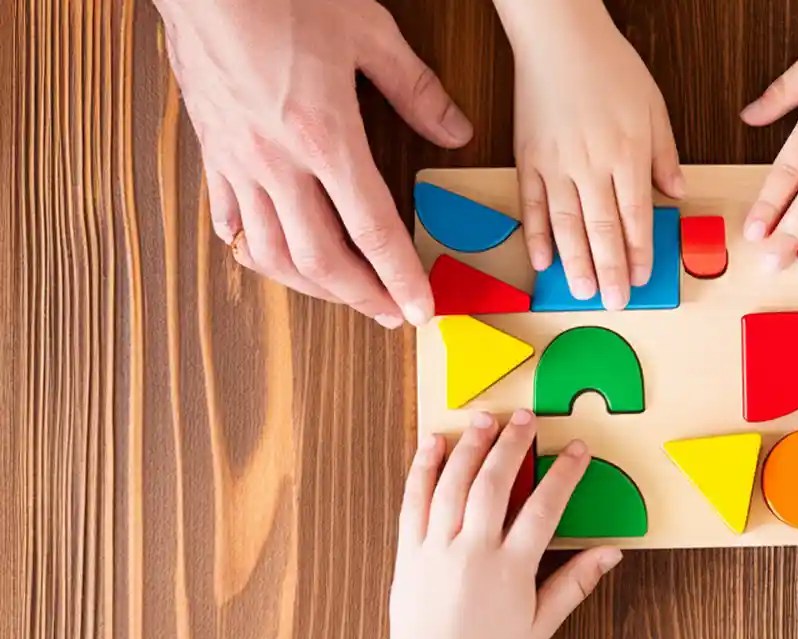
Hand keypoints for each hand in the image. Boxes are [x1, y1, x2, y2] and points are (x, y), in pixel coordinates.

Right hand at [158, 0, 473, 327]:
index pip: (372, 230)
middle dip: (359, 297)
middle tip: (388, 315)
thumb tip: (455, 131)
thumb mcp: (368, 32)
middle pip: (319, 259)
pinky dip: (251, 245)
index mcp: (324, 137)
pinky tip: (266, 254)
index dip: (401, 278)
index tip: (420, 309)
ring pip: (269, 252)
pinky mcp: (211, 150)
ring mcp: (237, 161)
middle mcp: (276, 162)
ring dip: (309, 286)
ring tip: (340, 296)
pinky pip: (227, 216)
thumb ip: (416, 89)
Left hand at [357, 410, 622, 638]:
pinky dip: (423, 468)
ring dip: (471, 447)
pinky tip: (434, 443)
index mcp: (509, 570)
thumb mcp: (541, 624)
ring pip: (453, 484)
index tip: (577, 450)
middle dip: (513, 445)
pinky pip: (414, 500)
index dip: (564, 474)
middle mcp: (471, 553)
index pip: (543, 509)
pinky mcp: (410, 549)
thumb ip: (575, 583)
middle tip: (527, 418)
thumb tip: (611, 553)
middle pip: (494, 484)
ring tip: (487, 419)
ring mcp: (437, 548)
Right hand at [498, 0, 683, 309]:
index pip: (636, 215)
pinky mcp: (528, 158)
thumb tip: (677, 195)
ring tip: (583, 291)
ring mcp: (555, 164)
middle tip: (616, 301)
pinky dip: (536, 235)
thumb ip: (664, 154)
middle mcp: (591, 164)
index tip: (643, 278)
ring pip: (567, 225)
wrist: (559, 36)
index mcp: (626, 153)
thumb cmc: (609, 66)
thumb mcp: (653, 106)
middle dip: (611, 269)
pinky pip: (532, 204)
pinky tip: (541, 261)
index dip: (640, 252)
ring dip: (575, 262)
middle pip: (602, 228)